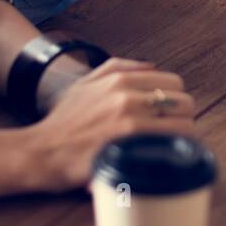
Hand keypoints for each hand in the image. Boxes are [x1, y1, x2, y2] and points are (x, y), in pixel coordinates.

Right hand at [20, 57, 196, 192]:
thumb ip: (119, 67)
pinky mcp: (128, 150)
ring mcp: (129, 124)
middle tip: (173, 132)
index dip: (176, 99)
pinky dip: (173, 154)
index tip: (170, 113)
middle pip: (184, 103)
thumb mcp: (86, 82)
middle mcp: (128, 97)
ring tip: (172, 148)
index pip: (175, 82)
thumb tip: (152, 65)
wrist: (41, 152)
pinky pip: (169, 148)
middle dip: (183, 118)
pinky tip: (165, 160)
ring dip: (183, 138)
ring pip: (183, 127)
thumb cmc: (64, 120)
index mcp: (120, 79)